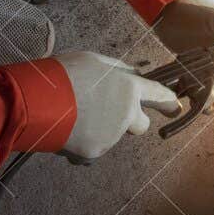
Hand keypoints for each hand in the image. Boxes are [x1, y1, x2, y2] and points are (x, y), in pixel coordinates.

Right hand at [56, 52, 180, 162]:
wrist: (37, 102)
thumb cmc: (63, 76)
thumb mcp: (93, 61)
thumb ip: (117, 70)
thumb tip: (132, 74)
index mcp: (128, 87)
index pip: (158, 94)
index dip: (169, 101)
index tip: (176, 107)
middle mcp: (126, 113)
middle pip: (141, 125)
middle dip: (130, 121)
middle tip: (107, 113)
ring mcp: (111, 135)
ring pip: (111, 136)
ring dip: (99, 130)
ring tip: (74, 116)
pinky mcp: (94, 152)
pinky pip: (93, 151)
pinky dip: (83, 144)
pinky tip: (67, 130)